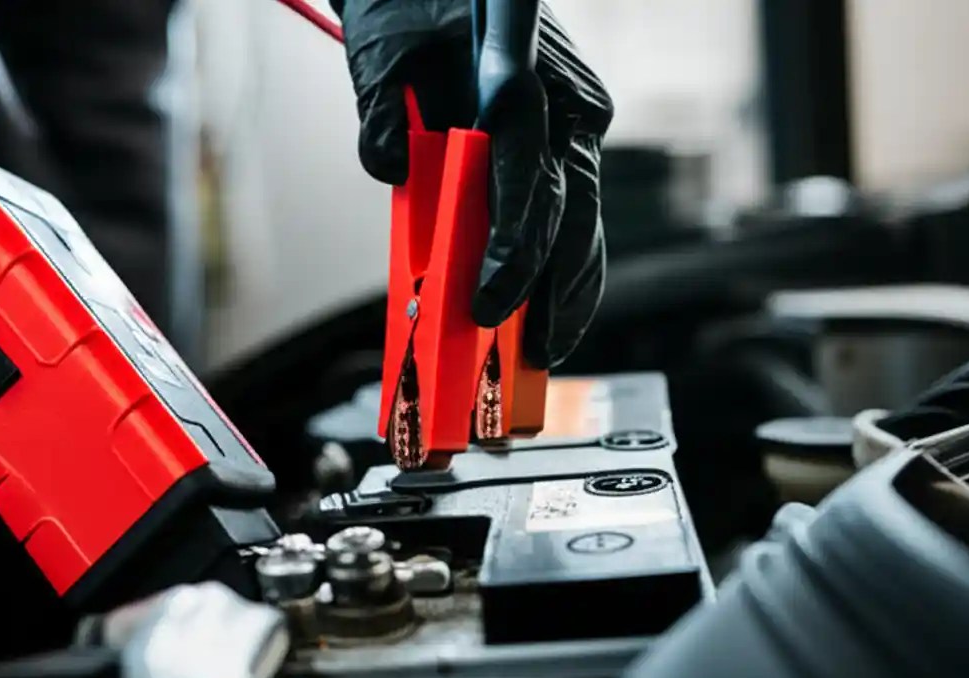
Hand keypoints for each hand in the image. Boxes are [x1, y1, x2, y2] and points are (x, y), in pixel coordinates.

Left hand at [332, 0, 612, 367]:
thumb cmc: (411, 16)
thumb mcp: (383, 55)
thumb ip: (382, 114)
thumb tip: (389, 168)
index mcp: (529, 83)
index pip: (531, 180)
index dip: (515, 250)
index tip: (489, 304)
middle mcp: (568, 111)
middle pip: (572, 215)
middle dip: (551, 291)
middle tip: (528, 353)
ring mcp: (574, 132)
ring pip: (585, 225)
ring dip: (568, 293)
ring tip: (545, 352)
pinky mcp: (565, 151)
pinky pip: (573, 220)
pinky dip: (563, 271)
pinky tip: (549, 317)